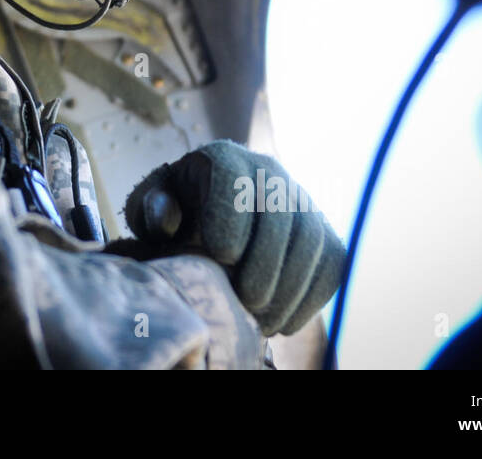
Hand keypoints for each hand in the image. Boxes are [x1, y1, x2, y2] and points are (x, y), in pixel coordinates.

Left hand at [123, 140, 345, 335]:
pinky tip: (283, 322)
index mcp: (222, 158)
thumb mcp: (149, 207)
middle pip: (281, 212)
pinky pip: (333, 262)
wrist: (210, 221)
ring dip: (291, 285)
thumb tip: (166, 219)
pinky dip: (312, 296)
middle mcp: (268, 171)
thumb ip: (149, 208)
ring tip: (262, 318)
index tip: (221, 256)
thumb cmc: (174, 215)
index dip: (232, 217)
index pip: (235, 179)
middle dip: (266, 260)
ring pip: (312, 239)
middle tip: (246, 299)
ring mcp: (300, 201)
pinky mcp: (323, 232)